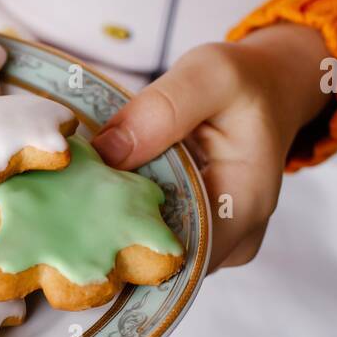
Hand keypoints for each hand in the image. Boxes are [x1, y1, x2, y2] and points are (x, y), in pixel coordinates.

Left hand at [91, 24, 330, 270]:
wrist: (270, 91)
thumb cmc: (245, 83)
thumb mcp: (210, 75)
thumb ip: (162, 109)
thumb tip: (106, 152)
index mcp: (243, 207)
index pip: (177, 256)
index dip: (124, 242)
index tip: (78, 214)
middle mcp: (232, 240)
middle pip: (160, 262)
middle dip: (112, 234)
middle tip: (66, 203)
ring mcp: (215, 242)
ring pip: (154, 251)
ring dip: (116, 225)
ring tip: (77, 196)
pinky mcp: (195, 231)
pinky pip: (155, 235)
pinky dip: (127, 215)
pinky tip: (99, 193)